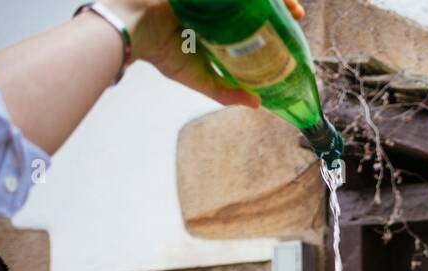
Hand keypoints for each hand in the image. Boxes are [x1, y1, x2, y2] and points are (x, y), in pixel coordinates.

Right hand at [108, 0, 304, 107]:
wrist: (130, 30)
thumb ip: (226, 91)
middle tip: (296, 13)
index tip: (293, 25)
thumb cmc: (159, 51)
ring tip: (288, 3)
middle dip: (279, 2)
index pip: (252, 15)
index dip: (274, 18)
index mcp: (216, 20)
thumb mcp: (199, 76)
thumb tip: (258, 104)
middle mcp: (213, 3)